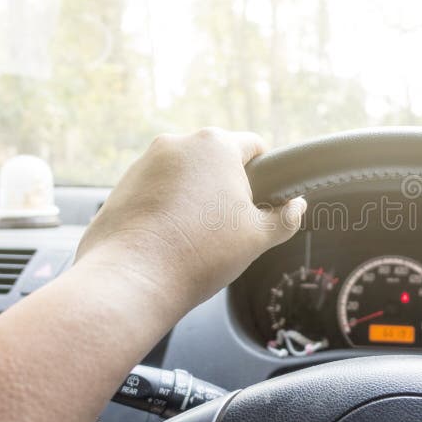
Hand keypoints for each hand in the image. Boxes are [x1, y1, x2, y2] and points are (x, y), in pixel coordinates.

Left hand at [75, 128, 305, 309]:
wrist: (134, 278)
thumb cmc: (201, 253)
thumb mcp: (257, 237)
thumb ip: (284, 218)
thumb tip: (298, 206)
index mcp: (217, 146)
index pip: (254, 146)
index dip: (265, 172)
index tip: (262, 199)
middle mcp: (179, 142)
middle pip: (216, 157)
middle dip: (226, 183)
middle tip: (230, 222)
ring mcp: (146, 161)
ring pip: (185, 172)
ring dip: (195, 193)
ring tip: (197, 232)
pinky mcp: (123, 182)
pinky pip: (157, 186)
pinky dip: (167, 203)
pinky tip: (170, 235)